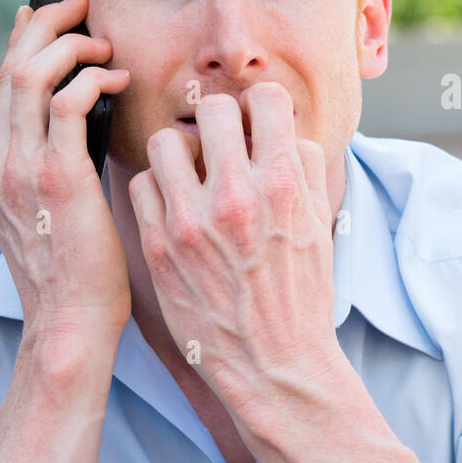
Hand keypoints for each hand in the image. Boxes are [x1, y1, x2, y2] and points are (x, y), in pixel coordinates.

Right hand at [0, 0, 132, 349]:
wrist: (72, 320)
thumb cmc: (79, 269)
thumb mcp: (55, 209)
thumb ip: (58, 164)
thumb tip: (86, 125)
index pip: (1, 86)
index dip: (24, 43)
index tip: (48, 15)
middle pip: (11, 68)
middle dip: (46, 27)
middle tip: (80, 7)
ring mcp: (21, 170)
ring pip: (32, 77)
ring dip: (71, 47)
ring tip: (105, 43)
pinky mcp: (57, 178)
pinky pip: (69, 105)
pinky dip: (93, 80)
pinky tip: (119, 79)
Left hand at [127, 83, 338, 415]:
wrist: (273, 363)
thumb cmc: (301, 293)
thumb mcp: (320, 224)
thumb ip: (303, 167)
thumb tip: (283, 126)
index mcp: (284, 185)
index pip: (265, 99)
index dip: (261, 106)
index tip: (256, 121)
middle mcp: (237, 195)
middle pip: (212, 109)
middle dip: (219, 119)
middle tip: (220, 142)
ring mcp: (192, 221)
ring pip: (166, 142)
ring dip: (180, 151)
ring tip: (190, 172)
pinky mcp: (159, 246)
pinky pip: (141, 185)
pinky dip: (155, 189)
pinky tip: (171, 205)